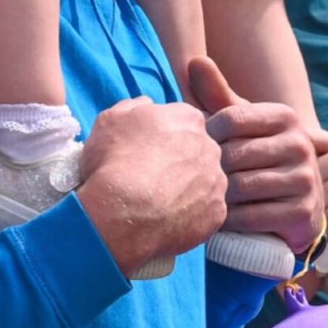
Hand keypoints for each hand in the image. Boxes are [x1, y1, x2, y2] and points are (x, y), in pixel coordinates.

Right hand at [75, 96, 226, 274]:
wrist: (122, 211)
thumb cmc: (114, 161)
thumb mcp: (111, 120)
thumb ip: (133, 106)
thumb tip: (147, 105)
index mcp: (189, 119)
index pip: (183, 122)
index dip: (164, 138)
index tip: (148, 152)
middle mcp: (211, 147)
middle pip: (199, 152)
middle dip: (181, 163)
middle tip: (154, 180)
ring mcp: (217, 181)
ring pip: (206, 183)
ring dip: (189, 190)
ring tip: (160, 205)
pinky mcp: (216, 213)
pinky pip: (206, 213)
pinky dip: (191, 217)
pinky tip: (170, 222)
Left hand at [186, 56, 322, 253]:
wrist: (292, 208)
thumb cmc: (256, 159)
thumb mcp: (240, 126)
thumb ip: (217, 95)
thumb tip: (194, 60)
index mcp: (286, 117)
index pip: (231, 118)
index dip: (207, 135)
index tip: (199, 149)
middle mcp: (301, 144)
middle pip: (233, 155)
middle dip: (211, 171)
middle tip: (197, 181)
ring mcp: (305, 179)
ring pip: (240, 187)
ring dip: (218, 198)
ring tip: (206, 200)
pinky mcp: (303, 212)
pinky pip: (251, 217)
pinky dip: (230, 221)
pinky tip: (221, 220)